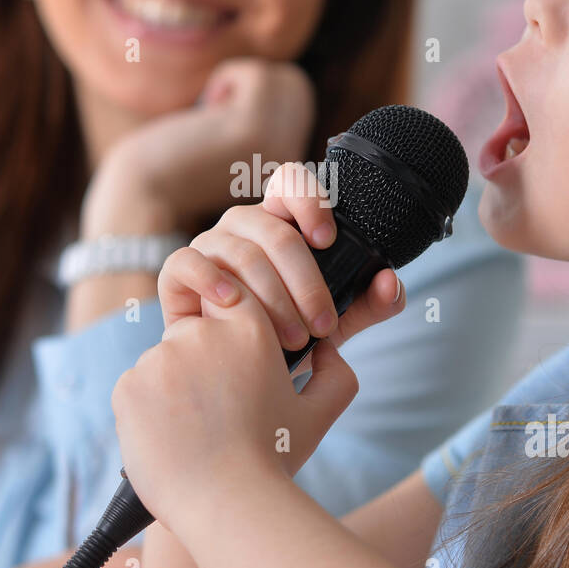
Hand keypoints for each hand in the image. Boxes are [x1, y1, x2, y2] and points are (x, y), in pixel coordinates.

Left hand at [82, 59, 314, 236]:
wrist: (145, 194)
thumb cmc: (178, 167)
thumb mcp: (232, 145)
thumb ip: (261, 124)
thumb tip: (274, 80)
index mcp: (290, 170)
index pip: (301, 104)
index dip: (266, 97)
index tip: (227, 115)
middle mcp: (291, 161)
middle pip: (297, 87)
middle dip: (257, 83)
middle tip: (220, 108)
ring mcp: (276, 145)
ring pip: (284, 80)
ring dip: (242, 80)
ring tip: (214, 107)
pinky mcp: (253, 130)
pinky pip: (258, 78)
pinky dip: (230, 77)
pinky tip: (207, 106)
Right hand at [111, 164, 405, 536]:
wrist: (237, 383)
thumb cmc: (285, 341)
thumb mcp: (335, 324)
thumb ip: (369, 303)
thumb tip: (390, 282)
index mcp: (282, 226)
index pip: (290, 183)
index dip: (308, 199)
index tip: (327, 238)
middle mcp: (244, 229)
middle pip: (270, 226)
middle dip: (303, 279)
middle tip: (322, 325)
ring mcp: (208, 248)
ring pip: (237, 249)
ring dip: (270, 296)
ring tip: (291, 340)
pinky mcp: (178, 274)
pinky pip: (187, 262)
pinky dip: (211, 282)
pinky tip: (231, 307)